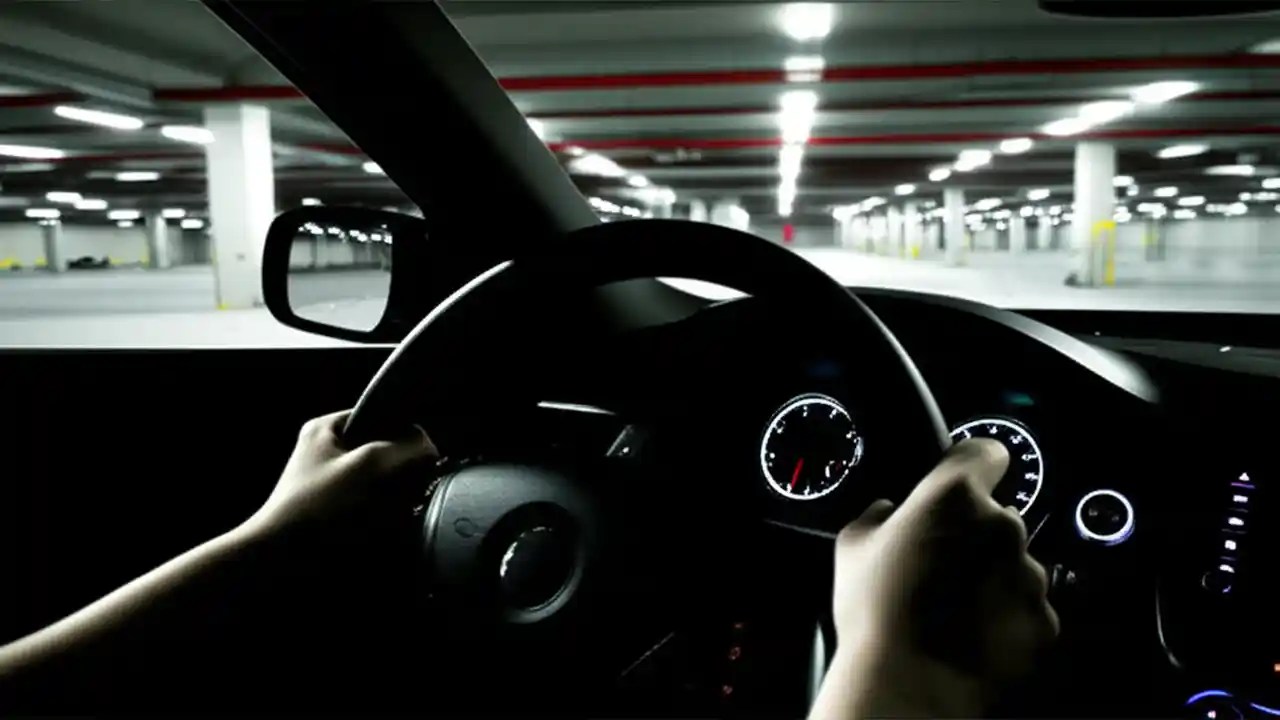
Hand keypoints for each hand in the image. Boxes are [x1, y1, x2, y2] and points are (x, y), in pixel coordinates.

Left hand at [245, 410, 437, 541]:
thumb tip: (430, 449)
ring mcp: (332, 486)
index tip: (412, 463)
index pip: (385, 417)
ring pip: (385, 483)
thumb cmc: (318, 509)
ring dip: (394, 500)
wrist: (277, 566)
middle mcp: (328, 452)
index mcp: (328, 428)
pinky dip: (385, 519)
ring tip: (386, 516)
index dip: (404, 438)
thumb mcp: (369, 467)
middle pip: (387, 453)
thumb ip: (409, 448)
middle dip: (399, 474)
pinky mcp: (337, 516)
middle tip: (396, 494)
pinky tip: (381, 531)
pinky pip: (376, 509)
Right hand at [814, 439, 1058, 718]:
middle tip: (939, 567)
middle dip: (975, 536)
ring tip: (952, 609)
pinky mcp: (1043, 619)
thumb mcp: (852, 546)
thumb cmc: (875, 611)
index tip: (963, 481)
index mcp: (954, 497)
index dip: (973, 465)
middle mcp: (1002, 527)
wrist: (909, 685)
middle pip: (997, 517)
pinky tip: (971, 635)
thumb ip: (879, 515)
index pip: (985, 452)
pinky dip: (1006, 617)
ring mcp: (1029, 575)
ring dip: (991, 578)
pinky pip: (1026, 608)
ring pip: (1014, 565)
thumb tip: (890, 512)